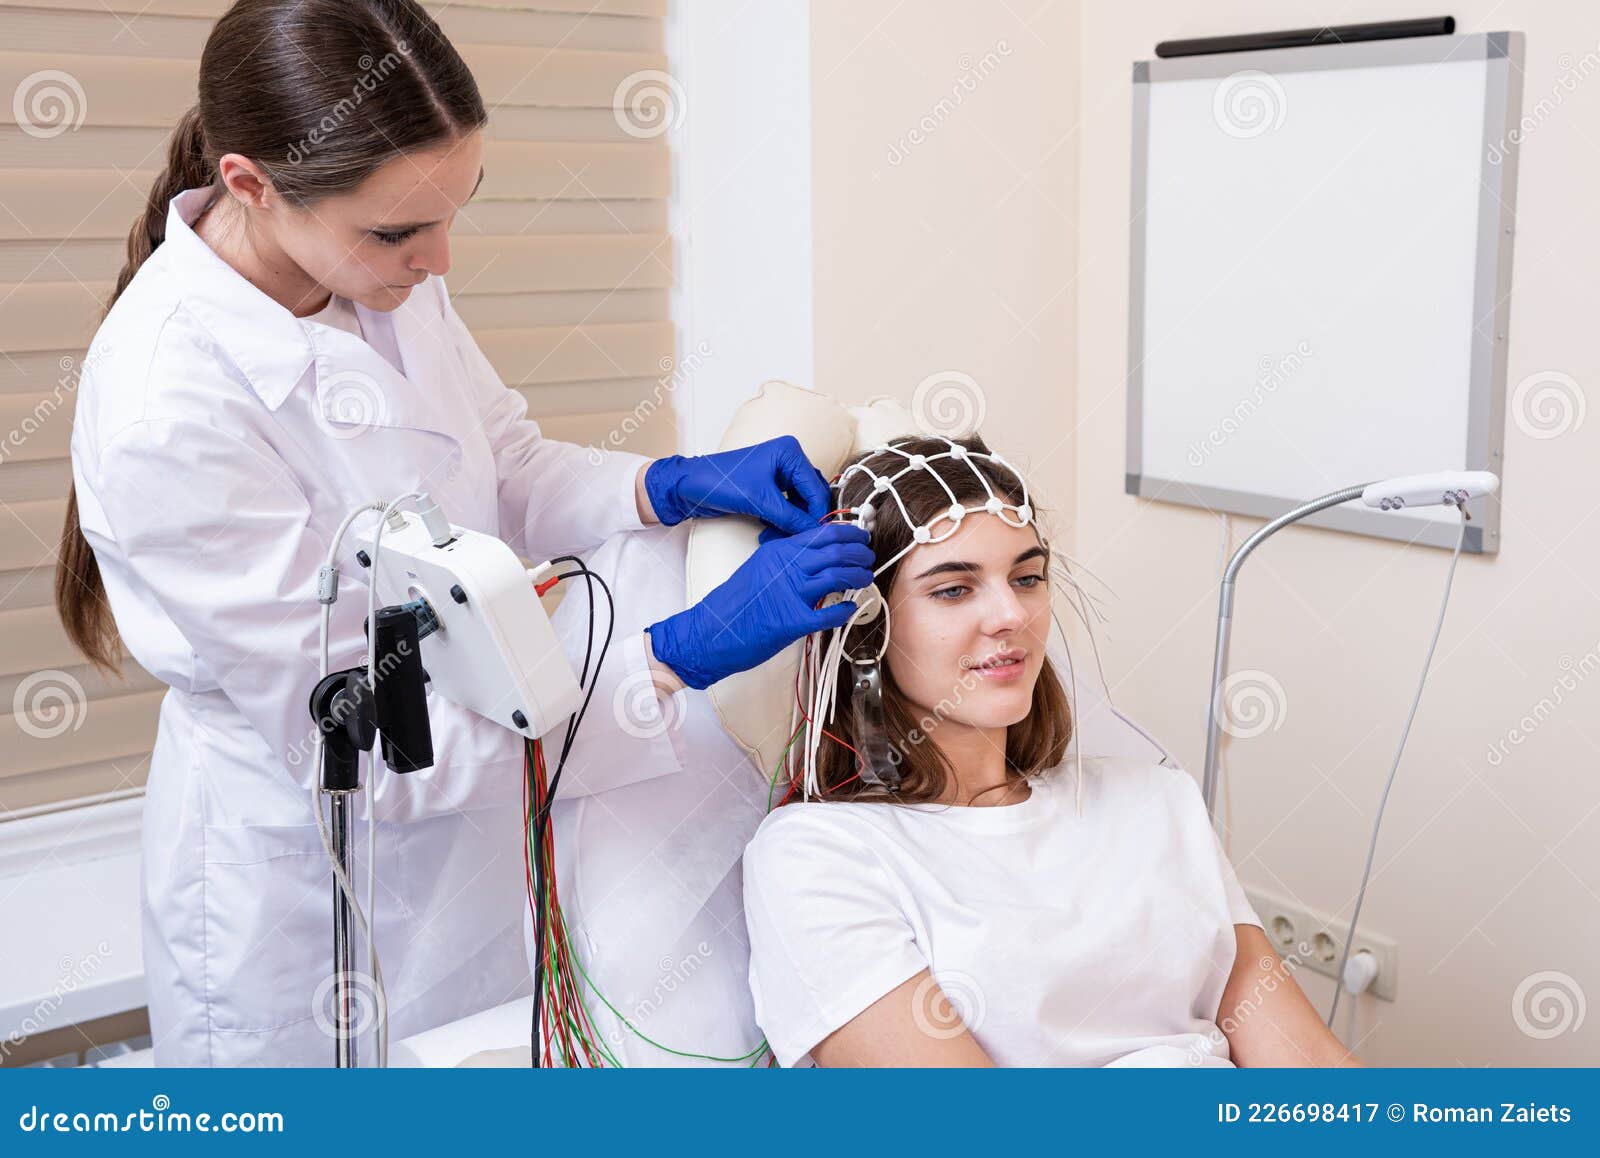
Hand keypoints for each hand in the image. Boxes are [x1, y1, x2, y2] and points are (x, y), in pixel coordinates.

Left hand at [644, 436, 830, 533]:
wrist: (688, 487)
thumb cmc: (717, 481)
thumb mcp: (759, 501)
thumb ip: (790, 518)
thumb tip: (812, 532)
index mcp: (789, 452)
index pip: (815, 488)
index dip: (816, 514)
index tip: (816, 535)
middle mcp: (787, 461)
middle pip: (810, 497)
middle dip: (803, 519)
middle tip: (798, 539)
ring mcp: (778, 475)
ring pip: (799, 506)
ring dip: (791, 524)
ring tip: (778, 537)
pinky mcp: (768, 490)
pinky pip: (786, 509)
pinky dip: (782, 523)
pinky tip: (771, 534)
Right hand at [646, 523, 874, 689]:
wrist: (709, 631)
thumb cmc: (733, 604)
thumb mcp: (757, 567)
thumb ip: (784, 559)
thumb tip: (812, 556)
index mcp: (778, 550)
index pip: (822, 534)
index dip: (849, 535)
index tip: (861, 539)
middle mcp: (786, 567)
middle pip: (835, 552)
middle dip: (859, 554)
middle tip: (868, 559)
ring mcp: (789, 592)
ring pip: (837, 577)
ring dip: (858, 577)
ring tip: (866, 579)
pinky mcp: (792, 621)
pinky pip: (830, 613)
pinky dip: (846, 610)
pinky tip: (852, 608)